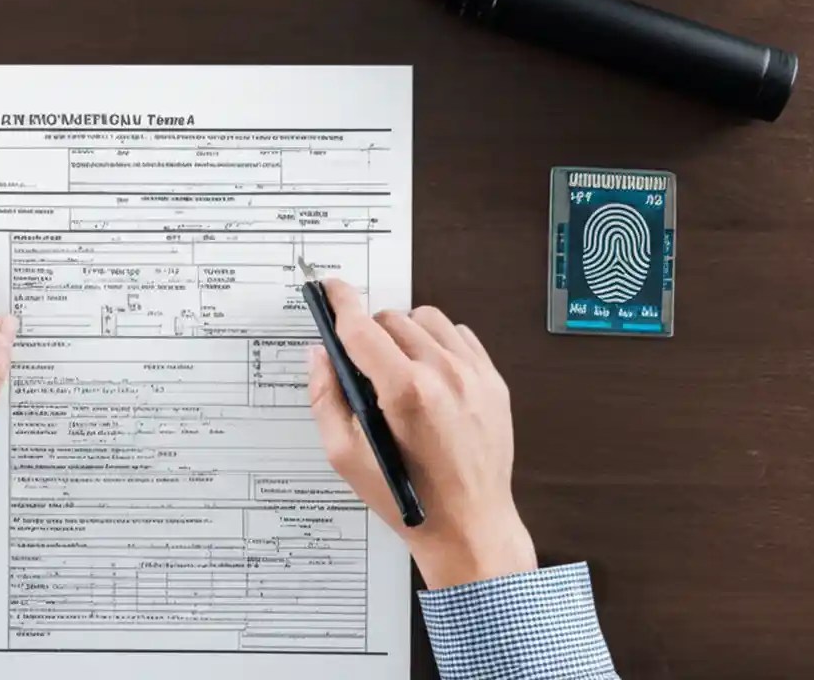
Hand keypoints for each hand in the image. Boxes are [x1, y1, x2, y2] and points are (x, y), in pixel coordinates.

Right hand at [307, 280, 535, 588]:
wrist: (470, 525)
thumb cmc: (409, 499)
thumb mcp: (346, 457)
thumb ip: (326, 399)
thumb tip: (320, 357)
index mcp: (404, 392)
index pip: (362, 327)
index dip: (340, 302)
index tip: (330, 289)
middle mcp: (443, 375)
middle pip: (391, 319)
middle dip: (369, 334)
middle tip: (362, 365)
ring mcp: (473, 376)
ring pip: (426, 319)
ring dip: (404, 334)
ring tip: (397, 369)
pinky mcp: (493, 382)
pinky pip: (460, 335)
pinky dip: (438, 344)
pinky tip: (428, 374)